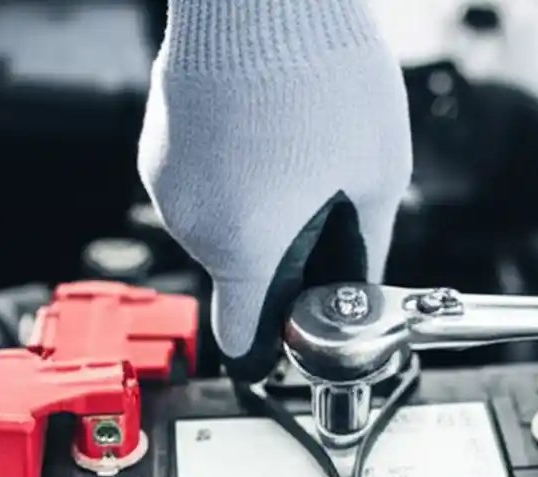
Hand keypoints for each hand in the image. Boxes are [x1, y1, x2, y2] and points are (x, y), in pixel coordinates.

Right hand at [137, 0, 411, 380]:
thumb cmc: (321, 68)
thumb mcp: (379, 173)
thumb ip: (369, 244)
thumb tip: (366, 278)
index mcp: (244, 245)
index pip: (241, 338)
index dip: (273, 346)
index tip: (291, 342)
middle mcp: (191, 221)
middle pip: (240, 272)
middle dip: (283, 252)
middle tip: (325, 202)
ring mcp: (166, 177)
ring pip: (220, 222)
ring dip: (258, 205)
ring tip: (298, 147)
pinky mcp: (158, 139)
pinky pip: (202, 179)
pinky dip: (234, 170)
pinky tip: (269, 127)